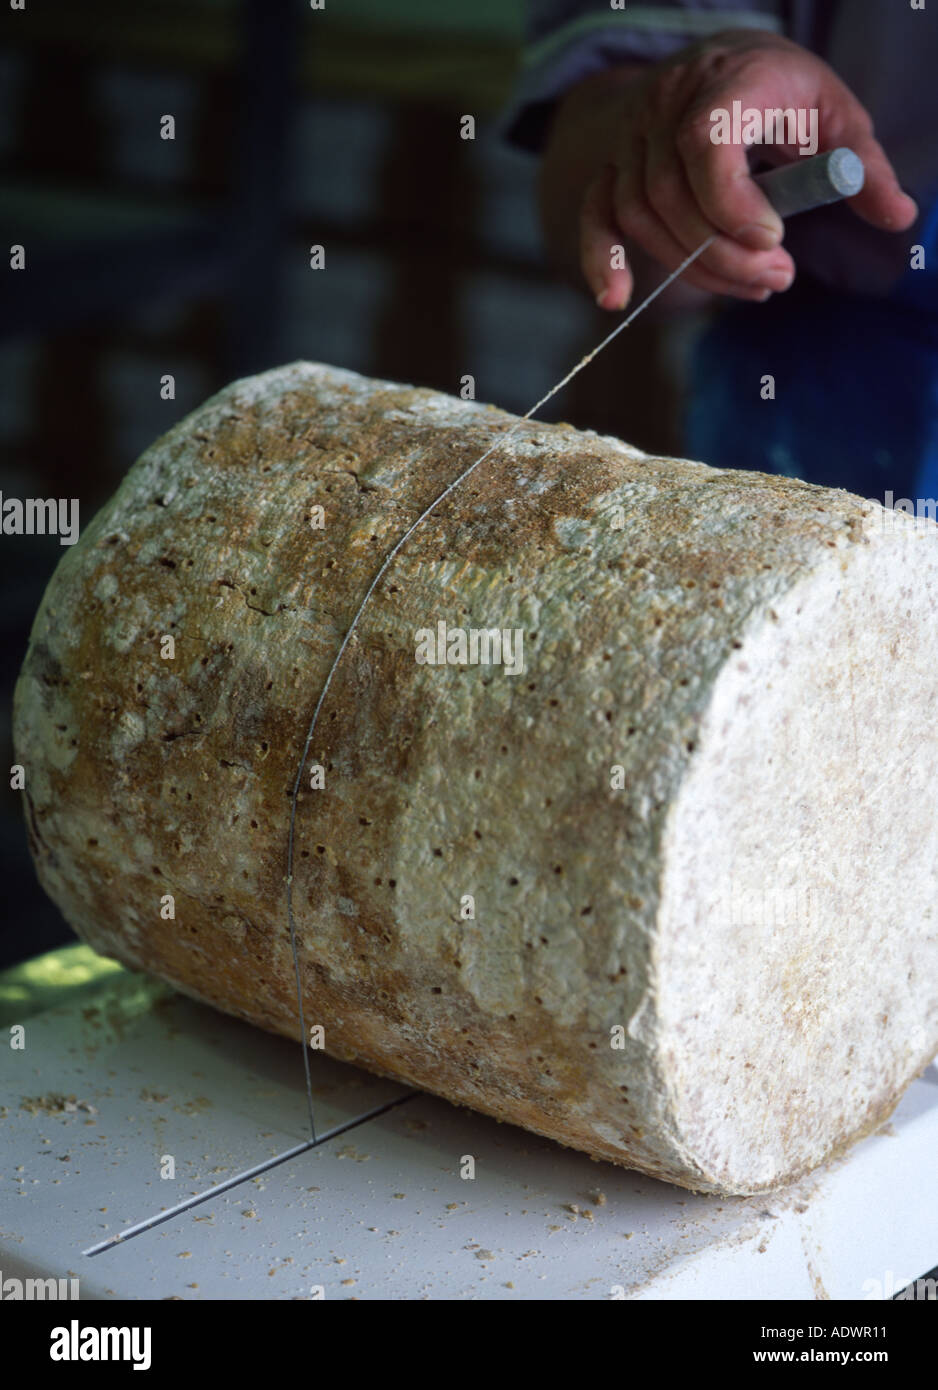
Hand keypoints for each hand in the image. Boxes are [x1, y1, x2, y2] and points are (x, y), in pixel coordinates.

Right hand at [538, 30, 918, 309]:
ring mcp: (633, 138)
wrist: (718, 64)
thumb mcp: (834, 115)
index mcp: (729, 79)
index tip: (774, 241)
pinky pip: (595, 215)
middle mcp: (668, 104)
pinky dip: (599, 258)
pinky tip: (615, 298)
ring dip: (694, 267)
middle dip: (726, 253)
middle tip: (778, 278)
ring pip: (645, 215)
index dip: (733, 201)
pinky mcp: (613, 168)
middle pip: (675, 194)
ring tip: (752, 286)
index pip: (707, 141)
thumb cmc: (783, 93)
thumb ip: (862, 167)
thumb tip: (899, 216)